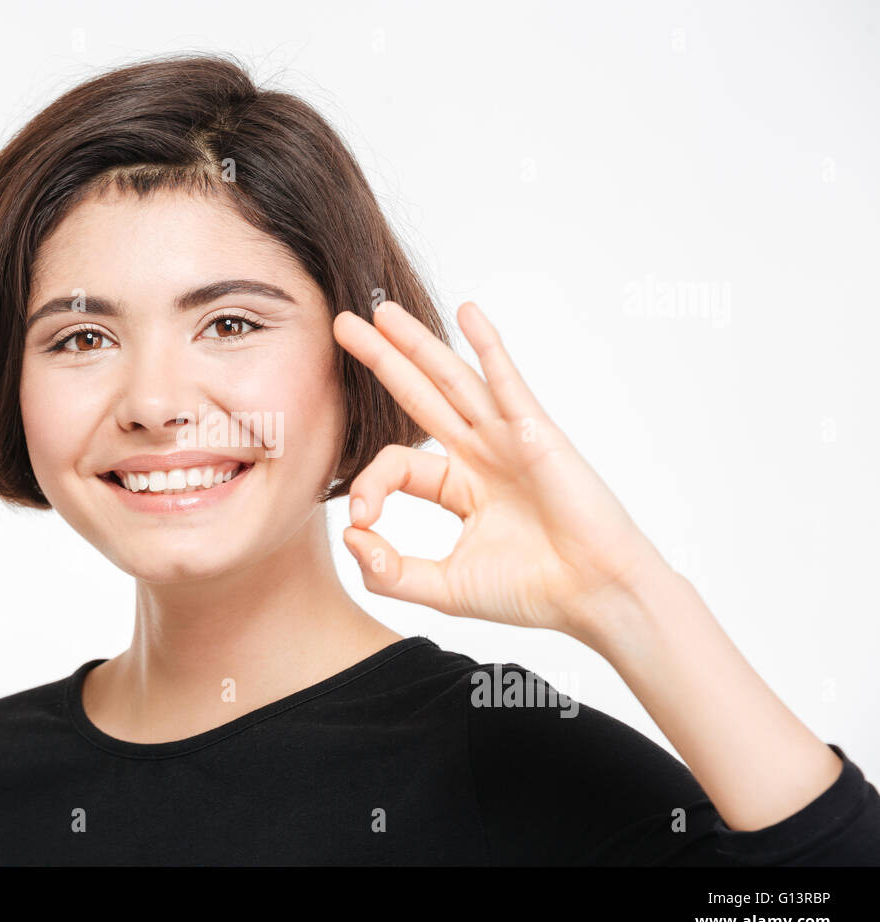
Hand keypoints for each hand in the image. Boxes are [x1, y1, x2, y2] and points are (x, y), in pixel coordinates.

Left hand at [333, 300, 670, 651]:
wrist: (595, 595)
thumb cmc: (532, 592)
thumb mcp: (443, 587)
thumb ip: (388, 572)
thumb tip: (349, 537)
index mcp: (458, 487)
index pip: (396, 464)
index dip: (367, 485)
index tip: (361, 520)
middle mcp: (480, 454)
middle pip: (419, 396)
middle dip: (381, 360)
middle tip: (343, 325)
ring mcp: (507, 439)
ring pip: (452, 380)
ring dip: (417, 342)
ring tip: (381, 310)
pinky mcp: (535, 432)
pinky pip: (506, 381)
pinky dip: (488, 345)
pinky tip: (468, 311)